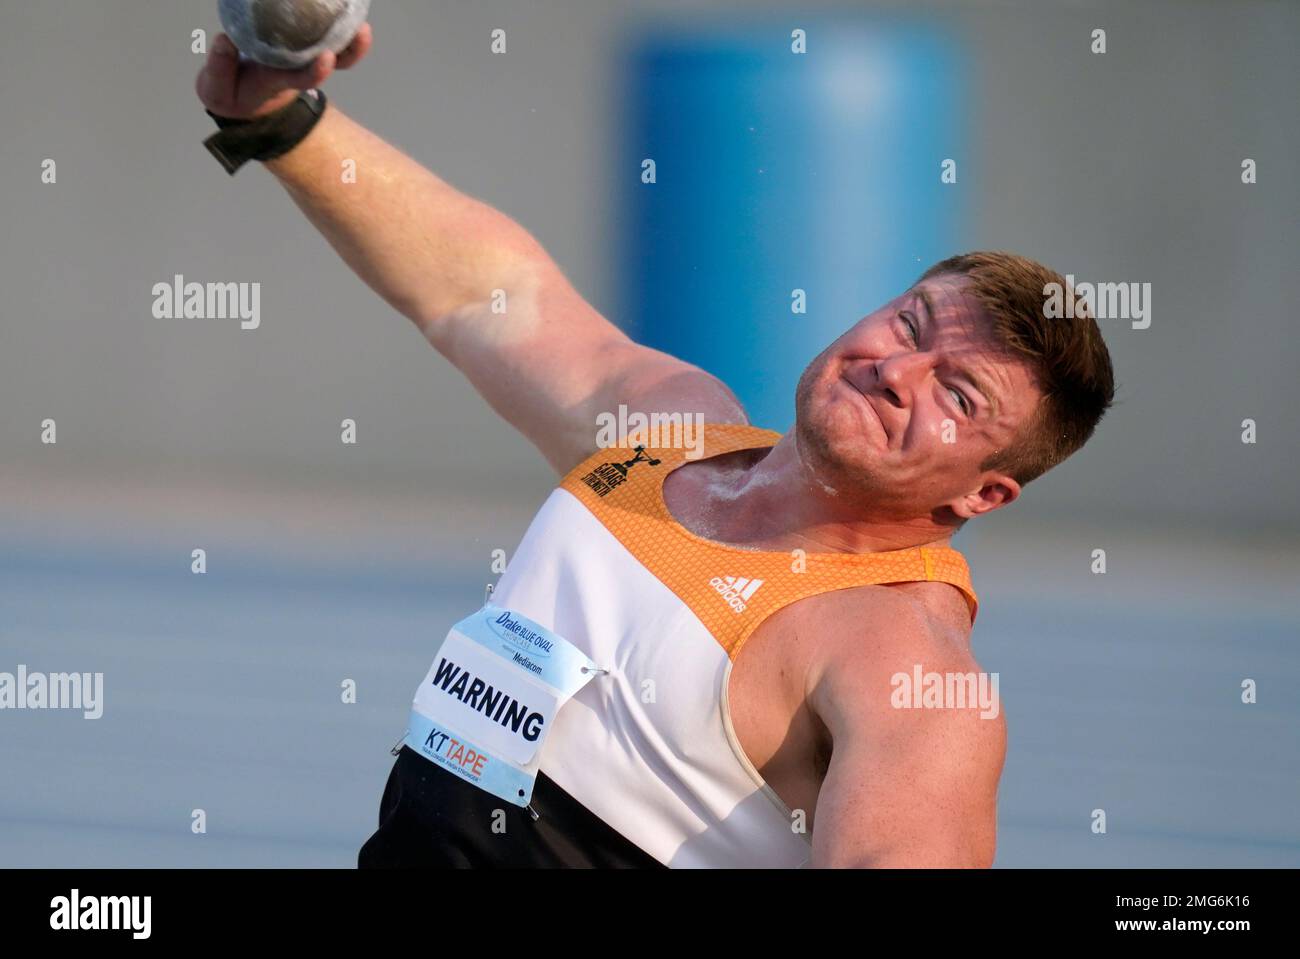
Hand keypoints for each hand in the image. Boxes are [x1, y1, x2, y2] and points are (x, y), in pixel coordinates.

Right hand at [195, 23, 372, 119]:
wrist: (241, 95)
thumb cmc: (231, 93)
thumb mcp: (217, 90)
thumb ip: (220, 68)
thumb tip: (225, 40)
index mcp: (279, 82)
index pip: (302, 78)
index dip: (317, 70)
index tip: (327, 58)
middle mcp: (297, 67)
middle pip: (334, 62)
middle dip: (351, 49)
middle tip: (362, 29)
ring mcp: (302, 54)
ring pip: (335, 44)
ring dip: (350, 29)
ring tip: (357, 6)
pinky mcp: (300, 40)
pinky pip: (321, 27)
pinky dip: (332, 14)